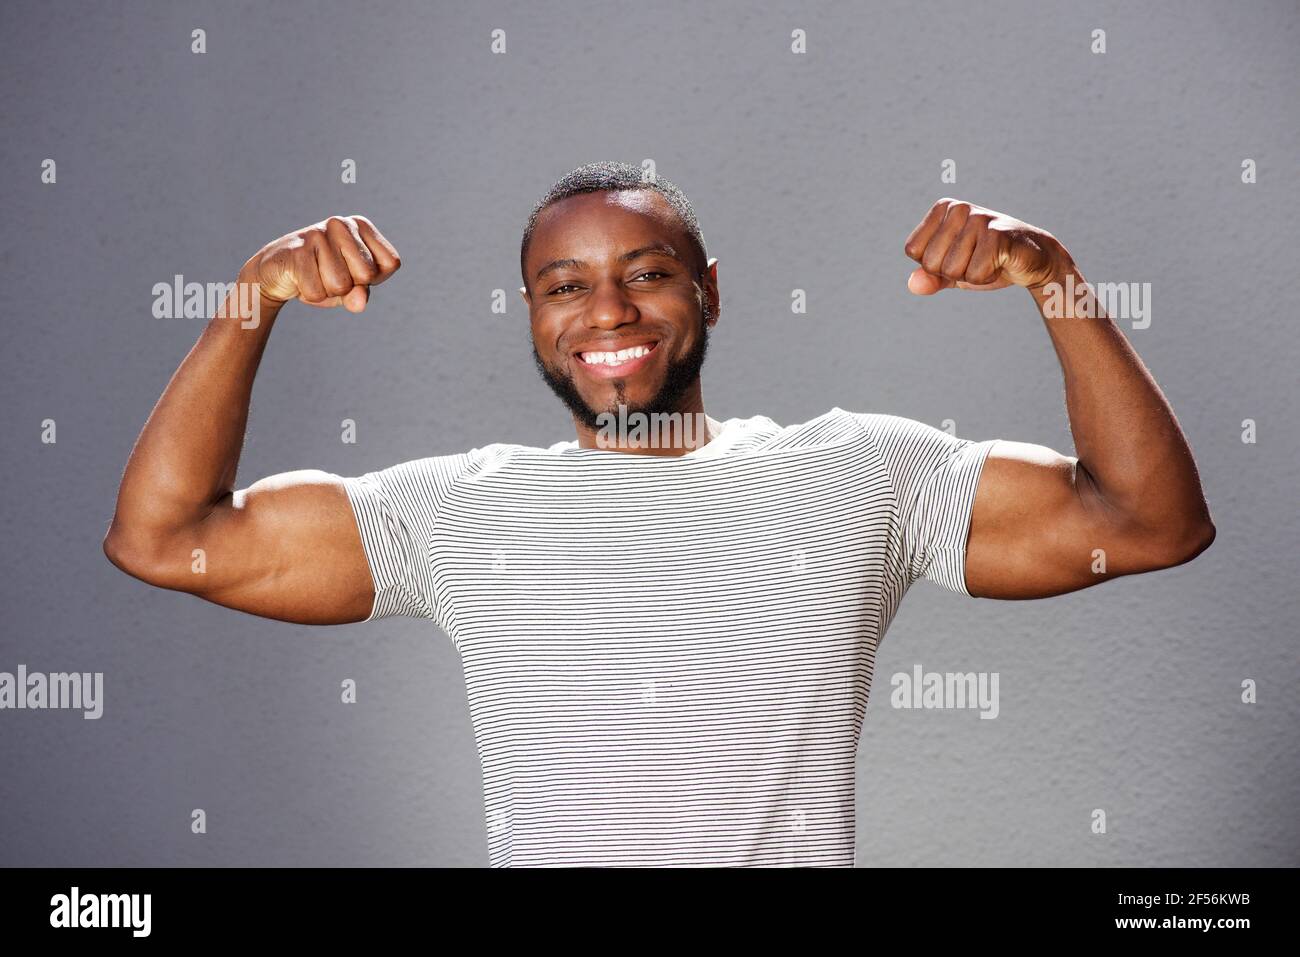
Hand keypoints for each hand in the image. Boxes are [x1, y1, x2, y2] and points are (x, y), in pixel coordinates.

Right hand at [240, 215, 401, 312]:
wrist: (274, 274)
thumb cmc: (319, 277)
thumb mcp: (347, 288)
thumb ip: (360, 294)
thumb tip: (360, 301)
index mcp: (360, 225)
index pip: (391, 263)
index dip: (374, 279)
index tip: (352, 271)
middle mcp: (341, 223)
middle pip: (367, 274)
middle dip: (349, 286)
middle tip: (328, 275)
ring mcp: (317, 234)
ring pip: (341, 285)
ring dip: (326, 291)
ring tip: (313, 276)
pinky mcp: (296, 251)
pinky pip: (317, 291)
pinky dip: (309, 294)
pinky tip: (298, 279)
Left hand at [903, 199, 1070, 294]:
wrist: (1034, 259)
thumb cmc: (988, 262)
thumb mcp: (953, 272)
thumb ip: (930, 278)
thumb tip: (913, 284)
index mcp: (943, 209)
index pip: (913, 251)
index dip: (934, 265)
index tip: (960, 255)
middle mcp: (958, 208)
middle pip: (930, 263)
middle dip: (953, 273)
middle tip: (977, 260)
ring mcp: (979, 219)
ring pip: (952, 270)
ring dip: (972, 275)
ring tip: (990, 260)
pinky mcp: (997, 234)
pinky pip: (975, 274)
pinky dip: (987, 277)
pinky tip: (1001, 262)